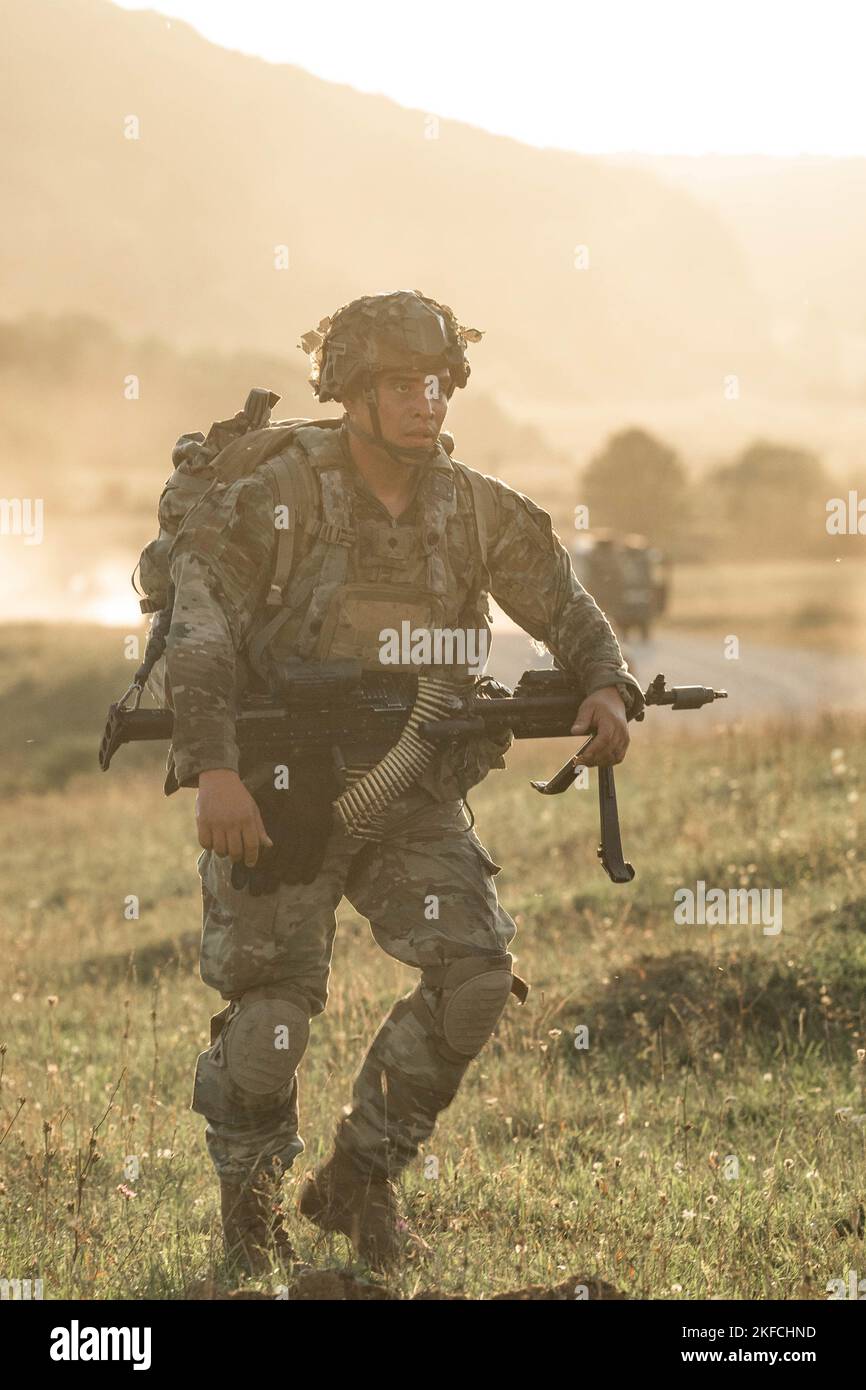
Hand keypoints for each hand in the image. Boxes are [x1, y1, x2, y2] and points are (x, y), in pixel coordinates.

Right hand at [196, 768, 273, 864]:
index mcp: (247, 819)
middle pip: (235, 851)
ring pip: (220, 850)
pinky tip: (213, 841)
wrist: (218, 778)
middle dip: (237, 858)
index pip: (252, 846)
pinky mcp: (203, 821)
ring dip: (223, 853)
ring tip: (225, 848)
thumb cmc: (238, 795)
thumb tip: (268, 845)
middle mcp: (232, 822)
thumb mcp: (253, 809)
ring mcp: (216, 822)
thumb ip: (259, 828)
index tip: (250, 863)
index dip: (252, 858)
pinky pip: (205, 843)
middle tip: (236, 856)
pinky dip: (209, 846)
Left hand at [230, 759, 340, 894]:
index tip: (255, 876)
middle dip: (272, 876)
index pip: (270, 846)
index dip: (262, 863)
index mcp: (283, 819)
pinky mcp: (324, 832)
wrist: (314, 778)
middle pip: (284, 857)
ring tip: (283, 885)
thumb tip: (248, 838)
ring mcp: (312, 830)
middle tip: (262, 891)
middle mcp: (297, 826)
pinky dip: (312, 868)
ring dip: (292, 874)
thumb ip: (260, 818)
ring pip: (301, 858)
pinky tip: (305, 879)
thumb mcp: (271, 799)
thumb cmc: (289, 789)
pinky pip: (318, 854)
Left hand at [570, 687, 629, 766]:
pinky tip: (597, 761)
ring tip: (586, 762)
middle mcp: (621, 731)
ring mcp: (625, 738)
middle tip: (579, 762)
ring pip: (614, 757)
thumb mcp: (587, 707)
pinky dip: (608, 762)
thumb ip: (582, 720)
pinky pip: (618, 757)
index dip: (593, 750)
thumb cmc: (599, 703)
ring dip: (600, 762)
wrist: (614, 699)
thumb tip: (575, 731)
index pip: (604, 739)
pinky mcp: (625, 743)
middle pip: (609, 751)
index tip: (582, 756)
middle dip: (593, 759)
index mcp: (611, 722)